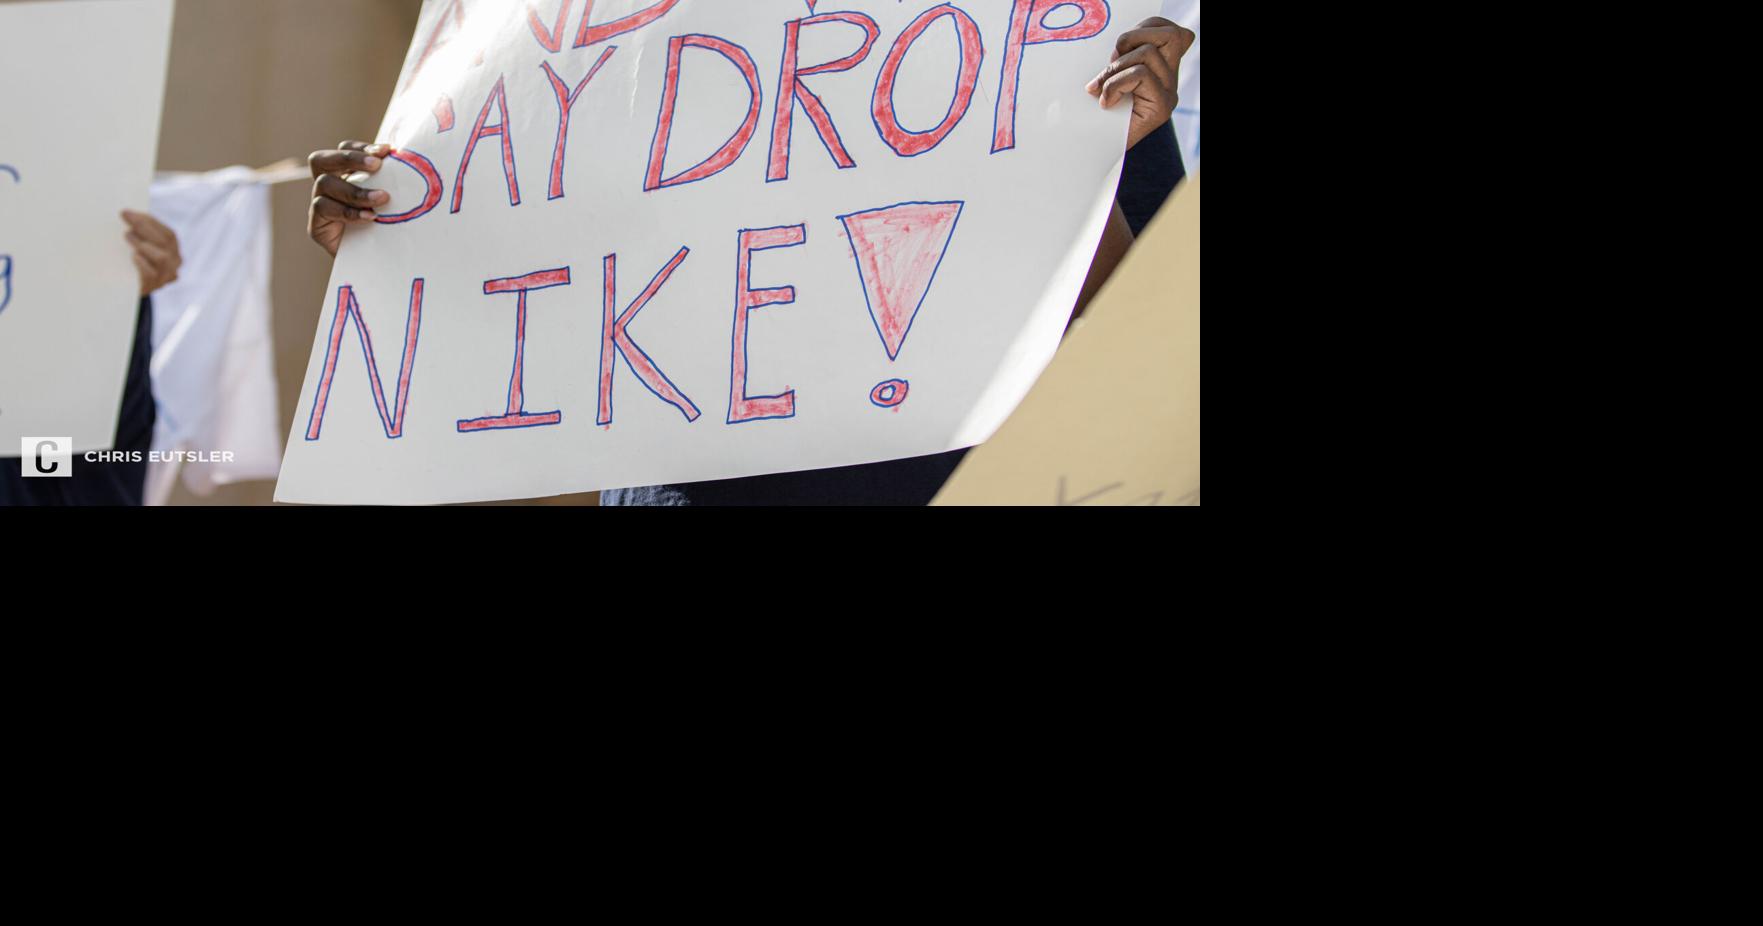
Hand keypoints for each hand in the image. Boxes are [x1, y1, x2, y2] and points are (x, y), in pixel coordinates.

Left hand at [122, 210, 180, 295]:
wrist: (128, 289)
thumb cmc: (135, 260)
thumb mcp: (142, 244)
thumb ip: (142, 232)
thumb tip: (128, 214)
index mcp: (174, 249)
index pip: (168, 234)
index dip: (150, 221)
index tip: (129, 212)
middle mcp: (175, 262)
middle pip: (165, 242)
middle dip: (144, 227)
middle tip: (125, 216)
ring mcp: (166, 275)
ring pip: (162, 258)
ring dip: (143, 244)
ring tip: (127, 236)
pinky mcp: (154, 286)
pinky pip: (151, 274)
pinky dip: (142, 263)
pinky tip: (134, 256)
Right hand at [308, 140, 392, 256]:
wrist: (376, 265)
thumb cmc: (387, 229)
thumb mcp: (392, 203)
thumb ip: (393, 183)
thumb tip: (412, 160)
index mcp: (343, 174)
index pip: (344, 150)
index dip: (361, 147)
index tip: (387, 151)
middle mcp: (327, 186)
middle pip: (321, 160)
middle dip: (350, 158)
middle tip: (376, 164)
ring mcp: (319, 204)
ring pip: (324, 184)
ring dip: (356, 190)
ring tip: (382, 198)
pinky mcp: (316, 225)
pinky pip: (323, 208)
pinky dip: (349, 211)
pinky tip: (370, 217)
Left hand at [1086, 18, 1195, 149]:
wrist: (1095, 153)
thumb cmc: (1098, 115)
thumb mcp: (1110, 77)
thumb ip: (1122, 58)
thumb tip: (1119, 47)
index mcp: (1161, 68)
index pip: (1170, 31)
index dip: (1145, 29)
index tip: (1119, 49)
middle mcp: (1171, 79)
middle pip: (1168, 35)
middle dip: (1131, 39)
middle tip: (1110, 64)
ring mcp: (1169, 93)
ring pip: (1148, 54)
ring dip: (1116, 68)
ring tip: (1102, 89)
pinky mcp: (1162, 108)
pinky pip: (1141, 74)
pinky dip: (1116, 84)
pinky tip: (1106, 102)